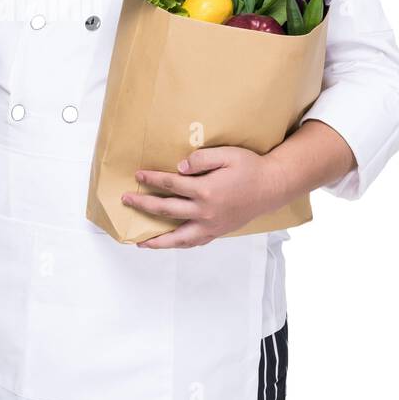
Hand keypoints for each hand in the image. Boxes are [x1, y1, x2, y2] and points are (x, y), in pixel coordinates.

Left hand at [121, 145, 284, 247]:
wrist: (272, 187)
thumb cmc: (250, 167)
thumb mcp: (227, 154)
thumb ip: (201, 158)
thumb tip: (178, 169)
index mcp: (205, 191)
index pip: (170, 185)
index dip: (152, 180)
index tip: (138, 176)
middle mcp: (205, 212)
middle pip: (166, 210)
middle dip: (143, 206)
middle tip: (126, 201)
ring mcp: (212, 225)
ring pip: (178, 237)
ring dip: (157, 240)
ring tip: (140, 242)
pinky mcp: (218, 231)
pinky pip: (194, 242)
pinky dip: (179, 245)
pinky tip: (169, 244)